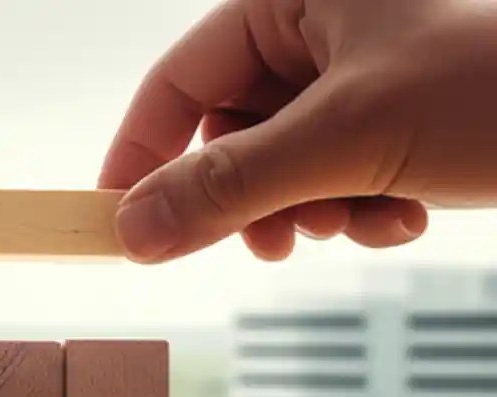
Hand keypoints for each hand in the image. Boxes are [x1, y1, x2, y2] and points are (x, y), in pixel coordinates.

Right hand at [99, 0, 496, 262]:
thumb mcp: (348, 137)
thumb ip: (229, 185)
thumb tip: (132, 231)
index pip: (179, 80)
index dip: (142, 155)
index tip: (117, 222)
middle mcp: (320, 30)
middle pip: (227, 131)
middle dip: (253, 196)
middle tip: (268, 242)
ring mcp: (359, 77)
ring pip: (279, 165)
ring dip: (311, 210)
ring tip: (360, 219)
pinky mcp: (394, 119)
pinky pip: (332, 176)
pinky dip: (357, 209)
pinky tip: (404, 215)